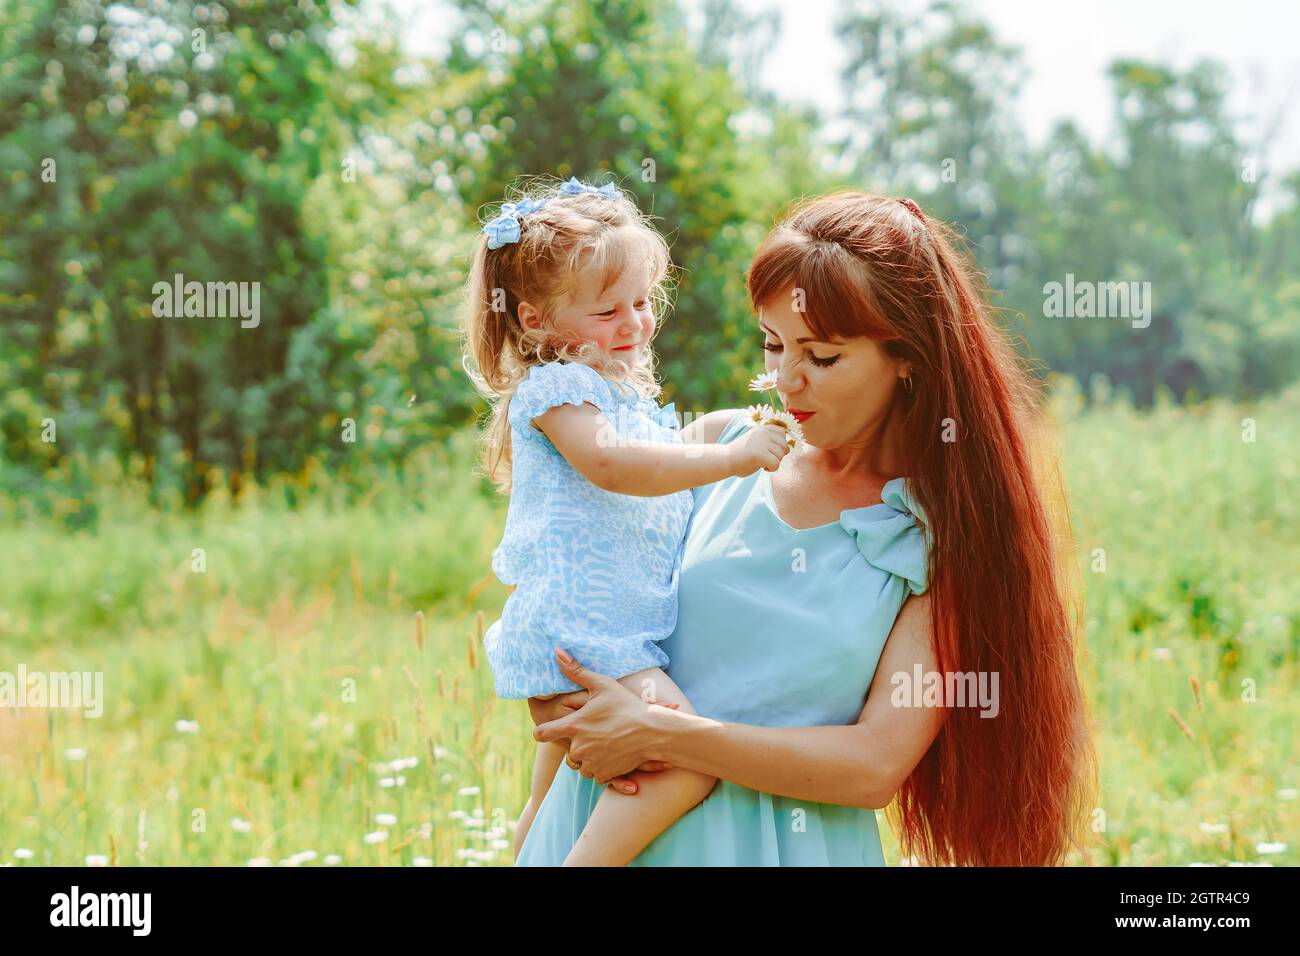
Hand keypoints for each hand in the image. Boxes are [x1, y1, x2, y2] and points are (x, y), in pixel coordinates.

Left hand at [533, 649, 677, 786]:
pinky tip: (613, 753)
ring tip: (605, 741)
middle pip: (566, 748)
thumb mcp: (602, 684)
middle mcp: (578, 748)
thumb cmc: (627, 706)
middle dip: (577, 742)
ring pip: (581, 762)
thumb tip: (556, 652)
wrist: (652, 732)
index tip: (549, 728)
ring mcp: (591, 763)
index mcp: (573, 726)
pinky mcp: (603, 774)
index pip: (541, 734)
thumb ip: (576, 671)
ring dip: (589, 756)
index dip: (543, 731)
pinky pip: (595, 773)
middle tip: (596, 731)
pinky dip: (601, 766)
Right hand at [726, 423, 790, 476]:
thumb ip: (770, 441)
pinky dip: (771, 469)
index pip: (783, 434)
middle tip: (765, 459)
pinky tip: (761, 467)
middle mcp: (764, 433)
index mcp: (763, 428)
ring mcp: (762, 443)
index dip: (778, 445)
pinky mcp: (760, 454)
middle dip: (778, 455)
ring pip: (781, 456)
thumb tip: (788, 448)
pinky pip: (776, 464)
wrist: (725, 459)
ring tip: (761, 463)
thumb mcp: (757, 441)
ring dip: (774, 462)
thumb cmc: (742, 454)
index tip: (768, 451)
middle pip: (784, 446)